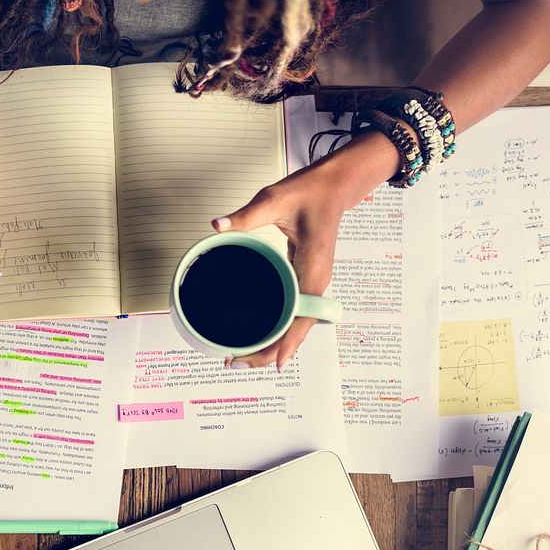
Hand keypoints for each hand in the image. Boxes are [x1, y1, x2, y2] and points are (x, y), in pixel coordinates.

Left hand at [214, 161, 349, 369]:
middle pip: (296, 329)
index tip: (275, 363)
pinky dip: (275, 328)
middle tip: (234, 362)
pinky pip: (292, 312)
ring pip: (294, 324)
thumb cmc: (309, 192)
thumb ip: (245, 215)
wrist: (332, 187)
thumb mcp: (274, 200)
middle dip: (269, 351)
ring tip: (241, 357)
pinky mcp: (304, 280)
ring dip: (272, 343)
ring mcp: (311, 284)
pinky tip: (257, 335)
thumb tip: (217, 225)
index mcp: (314, 269)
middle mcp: (315, 282)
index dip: (289, 341)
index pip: (304, 315)